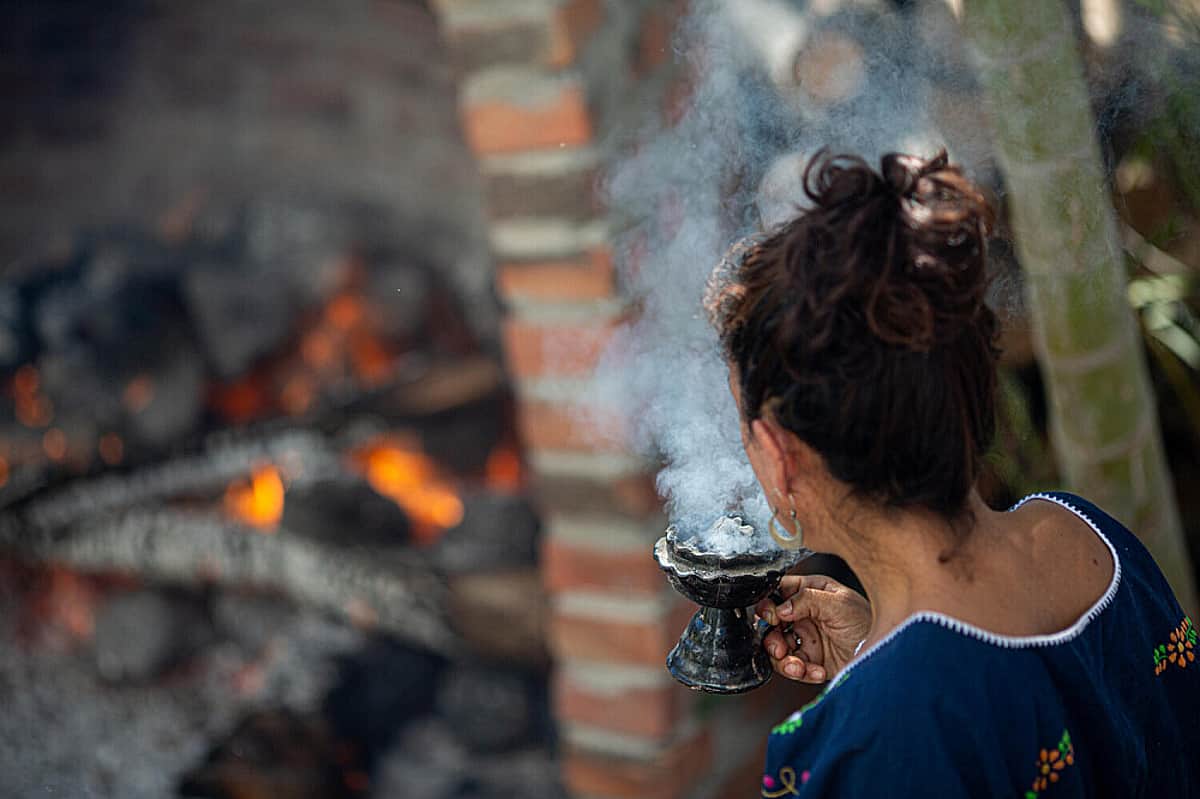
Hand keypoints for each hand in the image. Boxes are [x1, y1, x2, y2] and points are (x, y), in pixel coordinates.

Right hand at [754, 574, 870, 683]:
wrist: (886, 655)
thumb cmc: (869, 622)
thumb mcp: (839, 604)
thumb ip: (807, 600)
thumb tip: (780, 608)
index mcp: (812, 592)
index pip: (779, 593)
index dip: (770, 605)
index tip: (772, 617)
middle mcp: (806, 614)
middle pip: (772, 624)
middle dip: (772, 638)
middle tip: (780, 648)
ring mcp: (808, 638)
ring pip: (779, 649)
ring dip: (783, 660)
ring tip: (797, 666)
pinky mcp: (812, 661)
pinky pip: (794, 668)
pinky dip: (801, 672)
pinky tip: (817, 671)